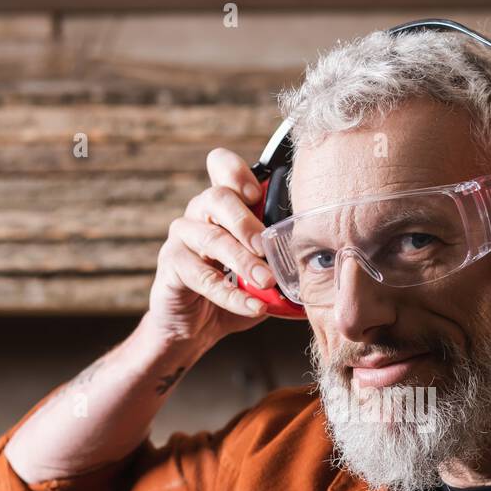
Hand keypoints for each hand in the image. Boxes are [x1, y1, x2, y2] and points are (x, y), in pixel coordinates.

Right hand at [148, 148, 273, 344]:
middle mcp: (198, 213)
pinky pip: (202, 276)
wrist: (194, 325)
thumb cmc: (232, 289)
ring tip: (267, 281)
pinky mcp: (171, 266)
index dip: (236, 172)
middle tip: (267, 248)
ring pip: (211, 237)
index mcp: (222, 204)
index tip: (257, 195)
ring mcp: (182, 237)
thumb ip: (280, 259)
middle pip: (217, 197)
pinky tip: (253, 306)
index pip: (220, 165)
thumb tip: (319, 265)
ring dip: (243, 260)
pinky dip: (231, 295)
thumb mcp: (260, 270)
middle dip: (247, 222)